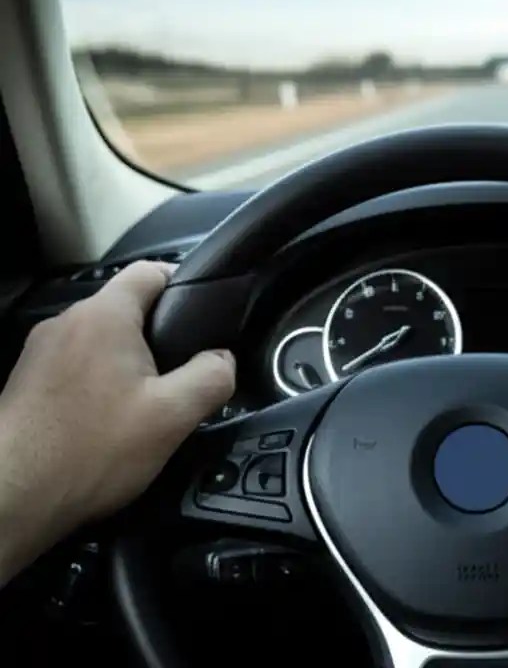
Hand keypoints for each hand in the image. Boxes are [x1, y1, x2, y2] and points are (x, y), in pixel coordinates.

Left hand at [0, 262, 235, 583]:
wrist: (12, 498)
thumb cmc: (92, 450)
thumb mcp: (173, 416)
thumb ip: (212, 377)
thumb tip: (223, 360)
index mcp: (103, 317)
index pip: (150, 270)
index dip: (185, 284)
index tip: (204, 317)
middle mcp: (65, 323)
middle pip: (125, 309)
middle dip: (158, 337)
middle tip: (182, 378)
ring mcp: (38, 353)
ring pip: (99, 341)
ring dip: (126, 365)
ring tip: (145, 407)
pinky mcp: (25, 383)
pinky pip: (75, 367)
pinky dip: (96, 385)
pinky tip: (106, 425)